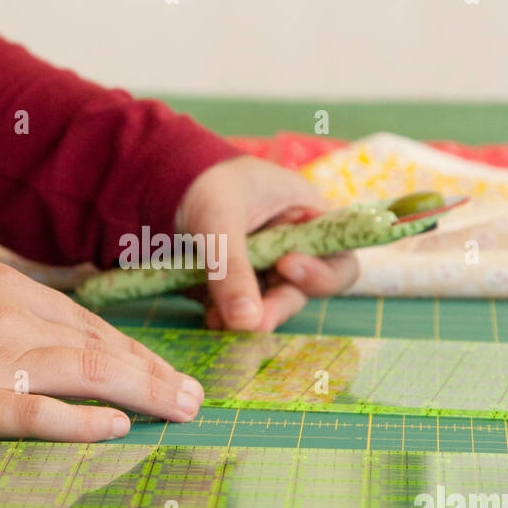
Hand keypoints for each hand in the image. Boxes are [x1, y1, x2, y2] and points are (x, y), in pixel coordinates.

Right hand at [0, 261, 203, 439]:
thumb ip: (1, 311)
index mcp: (8, 287)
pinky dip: (88, 422)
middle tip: (194, 395)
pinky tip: (121, 428)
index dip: (131, 348)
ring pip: (92, 373)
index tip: (161, 368)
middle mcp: (14, 317)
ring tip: (182, 410)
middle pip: (103, 346)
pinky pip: (46, 414)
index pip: (88, 322)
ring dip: (146, 393)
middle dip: (156, 371)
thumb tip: (44, 338)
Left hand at [174, 156, 358, 330]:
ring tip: (219, 321)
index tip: (286, 266)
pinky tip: (211, 318)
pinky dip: (227, 317)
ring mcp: (268, 270)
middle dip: (278, 307)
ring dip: (249, 318)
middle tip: (255, 322)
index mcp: (309, 218)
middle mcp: (295, 249)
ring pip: (270, 306)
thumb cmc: (209, 185)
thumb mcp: (219, 218)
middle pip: (302, 291)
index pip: (338, 258)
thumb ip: (232, 265)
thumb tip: (247, 322)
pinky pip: (241, 311)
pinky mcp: (240, 287)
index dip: (322, 274)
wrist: (168, 185)